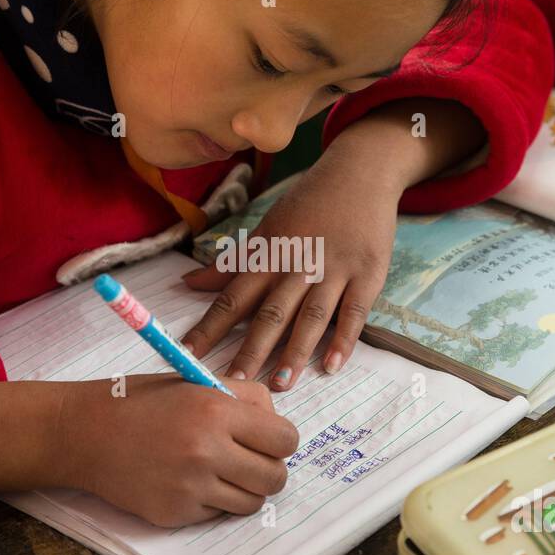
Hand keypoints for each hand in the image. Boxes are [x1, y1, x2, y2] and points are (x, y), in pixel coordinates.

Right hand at [58, 374, 298, 527]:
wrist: (85, 434)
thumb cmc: (142, 403)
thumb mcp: (194, 383)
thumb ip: (243, 398)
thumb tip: (277, 424)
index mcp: (216, 411)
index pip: (285, 439)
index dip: (280, 441)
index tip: (269, 441)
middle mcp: (207, 451)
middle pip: (275, 477)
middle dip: (269, 469)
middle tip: (249, 460)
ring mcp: (191, 487)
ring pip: (252, 503)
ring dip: (244, 489)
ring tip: (219, 471)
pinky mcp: (176, 513)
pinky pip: (217, 515)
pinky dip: (211, 501)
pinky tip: (188, 481)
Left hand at [180, 153, 399, 390]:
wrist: (359, 172)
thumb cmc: (307, 205)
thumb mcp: (266, 229)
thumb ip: (231, 264)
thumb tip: (188, 283)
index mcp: (269, 255)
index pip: (233, 298)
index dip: (210, 328)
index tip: (189, 355)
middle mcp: (298, 264)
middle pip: (270, 312)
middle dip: (250, 349)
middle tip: (234, 382)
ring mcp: (334, 270)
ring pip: (311, 316)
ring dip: (295, 351)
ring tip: (280, 383)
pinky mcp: (367, 274)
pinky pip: (354, 312)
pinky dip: (343, 339)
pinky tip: (331, 366)